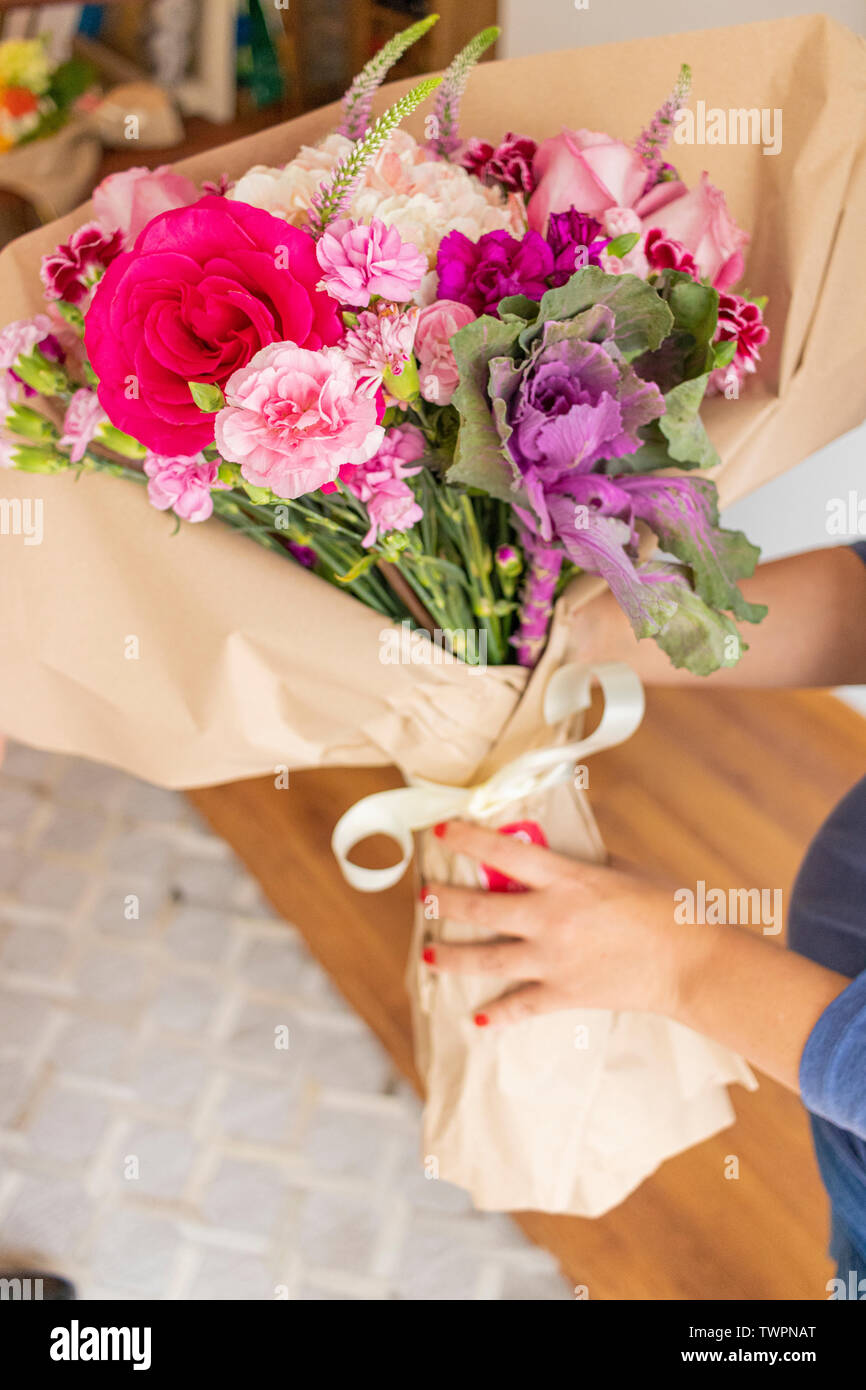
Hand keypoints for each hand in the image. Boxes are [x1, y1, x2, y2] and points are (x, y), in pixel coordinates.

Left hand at [421, 820, 685, 1026]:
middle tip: (425, 897)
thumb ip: (584, 866)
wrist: (693, 963)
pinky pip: (519, 1006)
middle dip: (445, 901)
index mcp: (567, 879)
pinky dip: (497, 1014)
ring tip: (430, 954)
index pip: (503, 852)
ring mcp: (553, 960)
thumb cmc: (669, 908)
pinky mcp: (564, 994)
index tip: (442, 832)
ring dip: (452, 957)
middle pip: (480, 909)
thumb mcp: (623, 871)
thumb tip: (558, 860)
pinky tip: (478, 1019)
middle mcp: (550, 918)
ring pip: (486, 959)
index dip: (466, 840)